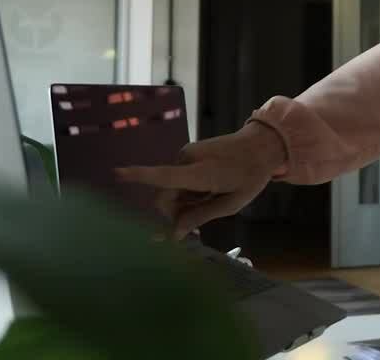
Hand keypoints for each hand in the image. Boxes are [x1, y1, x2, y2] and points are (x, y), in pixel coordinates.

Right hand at [116, 121, 286, 239]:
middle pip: (165, 196)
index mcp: (201, 172)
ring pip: (172, 189)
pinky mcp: (188, 153)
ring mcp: (187, 154)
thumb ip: (200, 217)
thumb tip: (174, 234)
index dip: (139, 175)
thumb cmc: (251, 176)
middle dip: (172, 214)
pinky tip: (207, 192)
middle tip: (191, 230)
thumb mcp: (231, 203)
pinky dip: (187, 191)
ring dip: (183, 202)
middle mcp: (188, 160)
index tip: (116, 173)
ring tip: (210, 201)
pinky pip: (179, 179)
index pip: (165, 176)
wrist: (263, 144)